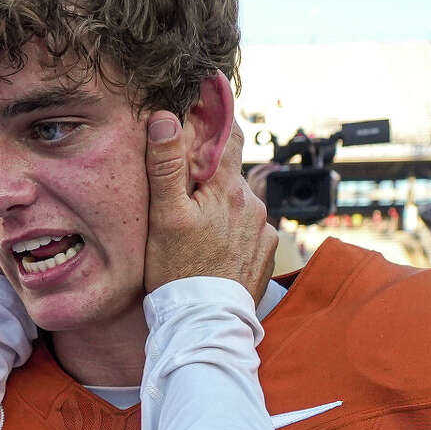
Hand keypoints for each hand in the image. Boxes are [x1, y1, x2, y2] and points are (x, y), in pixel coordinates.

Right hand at [142, 114, 273, 297]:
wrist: (204, 322)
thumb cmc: (177, 271)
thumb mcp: (163, 217)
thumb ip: (165, 166)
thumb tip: (165, 119)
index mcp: (227, 189)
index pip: (227, 137)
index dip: (215, 120)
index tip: (204, 107)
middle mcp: (253, 204)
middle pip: (228, 175)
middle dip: (209, 178)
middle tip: (183, 196)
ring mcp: (263, 230)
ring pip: (238, 203)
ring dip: (220, 208)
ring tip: (195, 231)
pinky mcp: (266, 252)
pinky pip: (249, 230)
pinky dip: (232, 232)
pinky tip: (212, 249)